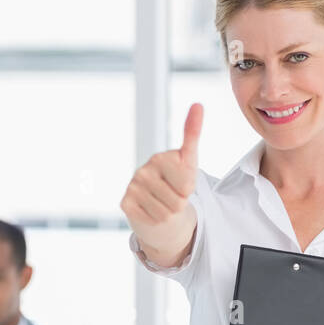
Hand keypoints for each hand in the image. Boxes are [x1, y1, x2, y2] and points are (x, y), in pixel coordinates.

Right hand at [120, 103, 201, 257]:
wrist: (156, 204)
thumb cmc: (176, 181)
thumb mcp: (189, 161)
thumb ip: (193, 133)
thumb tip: (198, 104)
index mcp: (160, 158)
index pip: (187, 186)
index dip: (189, 191)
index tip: (180, 184)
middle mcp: (142, 171)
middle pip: (177, 202)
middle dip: (178, 204)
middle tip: (171, 196)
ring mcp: (132, 187)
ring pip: (165, 214)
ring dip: (168, 214)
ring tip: (162, 204)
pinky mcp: (125, 203)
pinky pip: (152, 220)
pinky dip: (155, 220)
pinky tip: (150, 211)